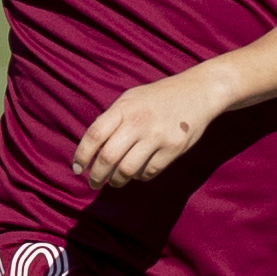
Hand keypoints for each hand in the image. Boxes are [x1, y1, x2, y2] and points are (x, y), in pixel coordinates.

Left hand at [72, 68, 229, 189]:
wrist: (198, 92)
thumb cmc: (159, 97)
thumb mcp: (131, 99)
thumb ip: (112, 119)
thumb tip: (92, 150)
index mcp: (124, 108)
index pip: (94, 135)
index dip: (82, 155)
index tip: (78, 169)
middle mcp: (139, 122)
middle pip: (108, 157)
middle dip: (97, 176)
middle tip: (94, 183)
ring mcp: (158, 136)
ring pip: (128, 169)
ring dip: (117, 181)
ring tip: (115, 182)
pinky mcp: (174, 148)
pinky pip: (150, 171)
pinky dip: (140, 176)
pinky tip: (139, 172)